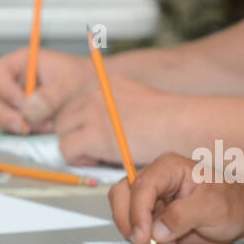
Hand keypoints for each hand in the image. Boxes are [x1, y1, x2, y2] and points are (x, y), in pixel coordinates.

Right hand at [0, 47, 90, 133]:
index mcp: (23, 62)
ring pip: (3, 114)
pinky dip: (27, 130)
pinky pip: (15, 125)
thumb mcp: (71, 83)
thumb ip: (51, 95)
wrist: (96, 92)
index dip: (4, 87)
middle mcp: (16, 80)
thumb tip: (29, 108)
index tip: (20, 102)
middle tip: (26, 126)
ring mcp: (18, 99)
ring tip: (47, 125)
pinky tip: (47, 129)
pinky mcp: (23, 115)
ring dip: (19, 124)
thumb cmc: (84, 79)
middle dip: (8, 114)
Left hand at [50, 75, 175, 165]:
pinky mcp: (94, 134)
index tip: (90, 132)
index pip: (73, 100)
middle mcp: (95, 93)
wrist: (181, 125)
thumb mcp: (138, 99)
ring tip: (98, 154)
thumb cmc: (170, 120)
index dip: (78, 120)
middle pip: (64, 114)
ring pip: (62, 131)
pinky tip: (99, 160)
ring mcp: (93, 112)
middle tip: (93, 146)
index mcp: (106, 83)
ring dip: (75, 145)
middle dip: (74, 132)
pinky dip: (79, 159)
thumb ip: (115, 105)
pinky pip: (67, 149)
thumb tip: (103, 121)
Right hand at [109, 152, 243, 243]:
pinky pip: (135, 226)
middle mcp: (155, 179)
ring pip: (123, 211)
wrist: (239, 214)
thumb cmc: (231, 203)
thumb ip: (183, 216)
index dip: (137, 212)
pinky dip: (143, 239)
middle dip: (127, 221)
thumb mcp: (214, 207)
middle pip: (122, 194)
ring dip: (133, 231)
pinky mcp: (152, 215)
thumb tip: (156, 232)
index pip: (141, 186)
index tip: (143, 237)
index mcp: (168, 168)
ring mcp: (151, 197)